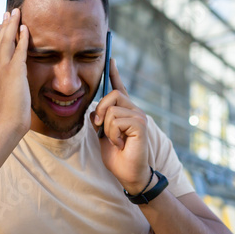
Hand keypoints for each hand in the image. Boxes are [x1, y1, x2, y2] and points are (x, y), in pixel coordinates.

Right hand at [0, 8, 30, 136]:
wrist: (8, 123)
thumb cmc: (10, 117)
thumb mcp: (9, 98)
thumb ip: (11, 87)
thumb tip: (17, 86)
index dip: (1, 37)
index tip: (3, 26)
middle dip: (4, 26)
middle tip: (8, 12)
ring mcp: (3, 69)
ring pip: (6, 41)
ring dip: (11, 25)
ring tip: (15, 12)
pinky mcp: (14, 71)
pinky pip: (19, 50)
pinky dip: (22, 37)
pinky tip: (25, 27)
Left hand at [92, 58, 150, 193]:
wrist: (129, 174)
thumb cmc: (118, 157)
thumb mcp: (103, 135)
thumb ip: (99, 120)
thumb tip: (94, 110)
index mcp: (125, 111)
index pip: (119, 88)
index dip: (114, 74)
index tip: (110, 60)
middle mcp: (135, 111)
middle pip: (112, 95)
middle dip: (100, 111)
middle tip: (100, 127)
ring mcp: (139, 117)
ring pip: (111, 110)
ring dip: (107, 129)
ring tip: (116, 142)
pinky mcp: (140, 125)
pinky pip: (117, 121)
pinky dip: (113, 136)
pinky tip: (121, 145)